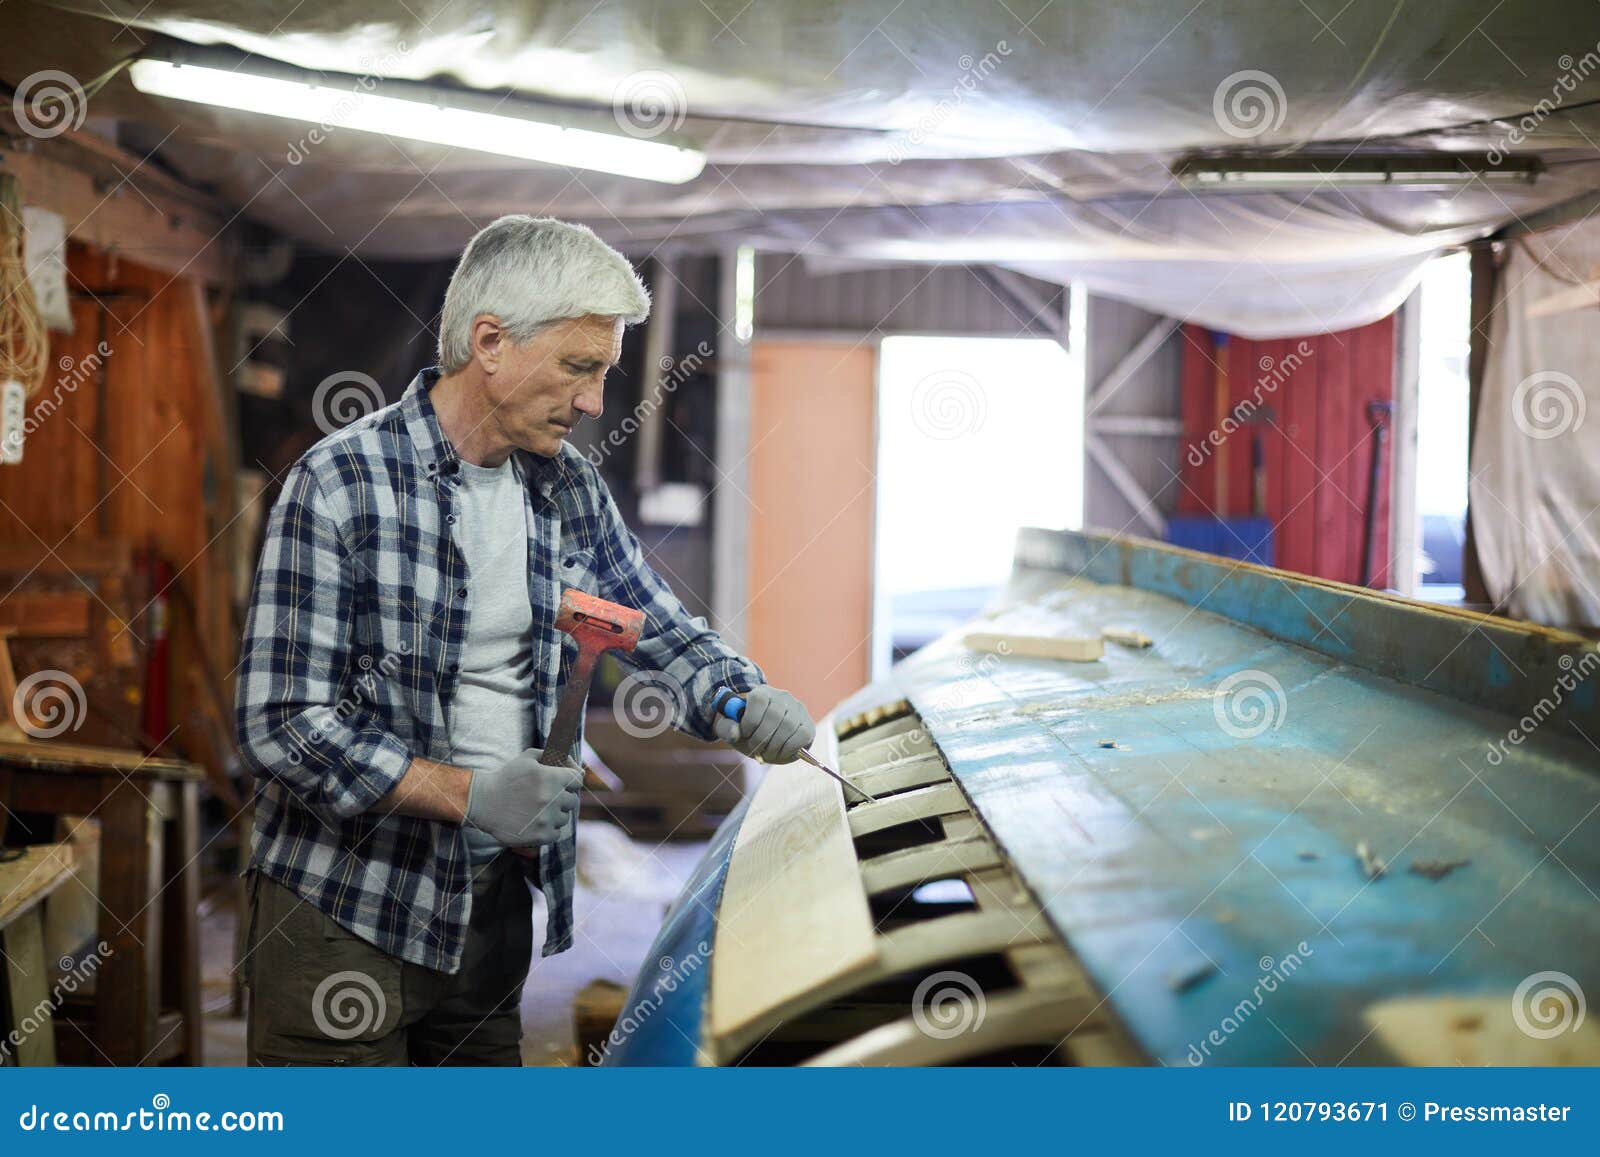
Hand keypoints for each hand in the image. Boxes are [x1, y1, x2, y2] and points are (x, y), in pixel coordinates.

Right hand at [464, 748, 581, 848]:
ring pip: (564, 818)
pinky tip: (535, 822)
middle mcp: (552, 798)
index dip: (571, 779)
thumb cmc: (506, 778)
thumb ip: (550, 755)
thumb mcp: (527, 758)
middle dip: (561, 798)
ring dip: (554, 814)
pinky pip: (556, 833)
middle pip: (572, 800)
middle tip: (546, 797)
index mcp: (551, 777)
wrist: (483, 802)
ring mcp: (547, 819)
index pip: (578, 779)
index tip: (564, 783)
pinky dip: (548, 829)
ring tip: (536, 810)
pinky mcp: (540, 835)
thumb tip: (569, 760)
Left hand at [712, 685, 814, 763]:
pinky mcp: (808, 725)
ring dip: (774, 746)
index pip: (758, 700)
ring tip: (766, 753)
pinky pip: (801, 736)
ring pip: (788, 726)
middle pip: (774, 716)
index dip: (750, 721)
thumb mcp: (732, 730)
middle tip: (755, 750)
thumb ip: (726, 728)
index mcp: (761, 693)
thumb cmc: (747, 732)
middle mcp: (782, 697)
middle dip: (761, 739)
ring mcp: (798, 710)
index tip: (745, 734)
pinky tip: (780, 752)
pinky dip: (788, 749)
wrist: (766, 738)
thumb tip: (736, 733)